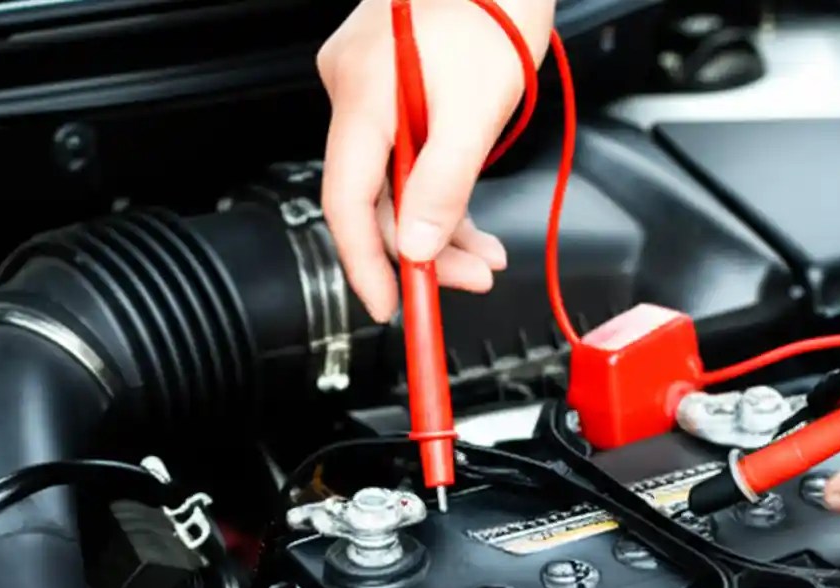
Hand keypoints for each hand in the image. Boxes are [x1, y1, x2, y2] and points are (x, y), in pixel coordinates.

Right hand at [318, 0, 555, 321]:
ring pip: (393, 178)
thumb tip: (418, 247)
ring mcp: (370, 84)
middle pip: (374, 195)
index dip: (365, 263)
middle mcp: (354, 90)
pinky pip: (404, 150)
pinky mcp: (392, 81)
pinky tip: (468, 216)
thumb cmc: (493, 6)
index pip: (346, 201)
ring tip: (486, 256)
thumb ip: (445, 183)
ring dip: (438, 222)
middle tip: (471, 279)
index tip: (390, 306)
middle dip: (423, 247)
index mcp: (363, 96)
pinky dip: (437, 185)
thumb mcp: (478, 108)